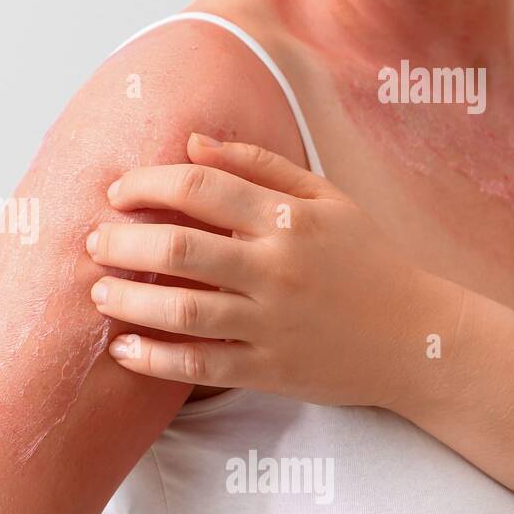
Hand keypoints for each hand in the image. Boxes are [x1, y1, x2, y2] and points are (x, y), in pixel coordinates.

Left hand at [85, 133, 457, 408]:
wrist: (420, 339)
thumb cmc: (367, 260)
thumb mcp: (327, 199)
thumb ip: (258, 165)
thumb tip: (192, 141)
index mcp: (288, 218)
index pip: (201, 186)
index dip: (147, 183)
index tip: (117, 191)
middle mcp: (277, 268)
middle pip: (179, 247)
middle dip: (122, 241)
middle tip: (93, 241)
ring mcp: (272, 323)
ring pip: (181, 310)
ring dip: (128, 299)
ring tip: (98, 291)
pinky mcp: (270, 371)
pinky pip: (199, 365)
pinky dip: (154, 358)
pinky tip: (123, 348)